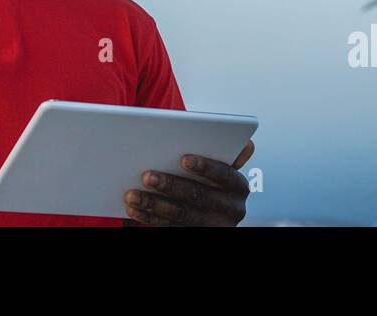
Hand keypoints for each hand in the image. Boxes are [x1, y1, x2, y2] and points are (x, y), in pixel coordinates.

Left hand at [123, 139, 253, 225]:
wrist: (213, 211)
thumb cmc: (212, 178)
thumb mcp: (222, 165)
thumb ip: (225, 152)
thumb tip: (245, 142)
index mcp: (238, 185)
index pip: (223, 174)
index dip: (205, 166)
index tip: (184, 159)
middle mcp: (231, 208)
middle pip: (198, 195)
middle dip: (170, 185)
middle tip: (146, 175)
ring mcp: (213, 225)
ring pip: (180, 214)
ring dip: (154, 203)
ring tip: (132, 194)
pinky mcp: (195, 234)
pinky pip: (170, 227)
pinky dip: (150, 218)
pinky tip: (134, 210)